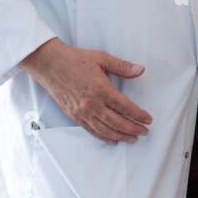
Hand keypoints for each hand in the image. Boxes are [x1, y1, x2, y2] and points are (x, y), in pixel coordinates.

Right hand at [19, 38, 152, 142]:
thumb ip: (122, 66)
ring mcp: (82, 112)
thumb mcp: (102, 58)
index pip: (125, 107)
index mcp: (101, 90)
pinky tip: (113, 140)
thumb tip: (140, 70)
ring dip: (121, 136)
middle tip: (144, 132)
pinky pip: (91, 130)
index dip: (138, 115)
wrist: (50, 64)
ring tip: (132, 138)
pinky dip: (104, 137)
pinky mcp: (74, 116)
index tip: (148, 120)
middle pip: (117, 122)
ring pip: (105, 130)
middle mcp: (92, 104)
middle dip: (133, 129)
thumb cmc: (75, 60)